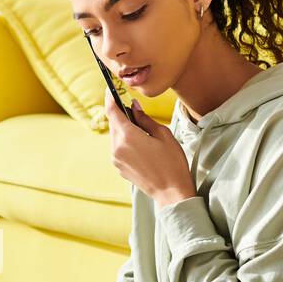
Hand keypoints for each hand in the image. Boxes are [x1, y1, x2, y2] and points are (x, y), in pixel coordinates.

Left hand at [105, 91, 196, 206]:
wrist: (171, 192)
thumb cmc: (172, 162)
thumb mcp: (163, 135)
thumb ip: (145, 119)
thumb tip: (134, 107)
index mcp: (127, 136)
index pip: (112, 111)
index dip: (110, 98)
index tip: (110, 89)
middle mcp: (117, 148)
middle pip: (113, 124)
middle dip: (121, 114)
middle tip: (132, 107)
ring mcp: (116, 159)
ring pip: (115, 136)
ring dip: (124, 129)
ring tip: (141, 129)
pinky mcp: (118, 167)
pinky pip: (118, 148)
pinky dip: (125, 141)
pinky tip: (140, 144)